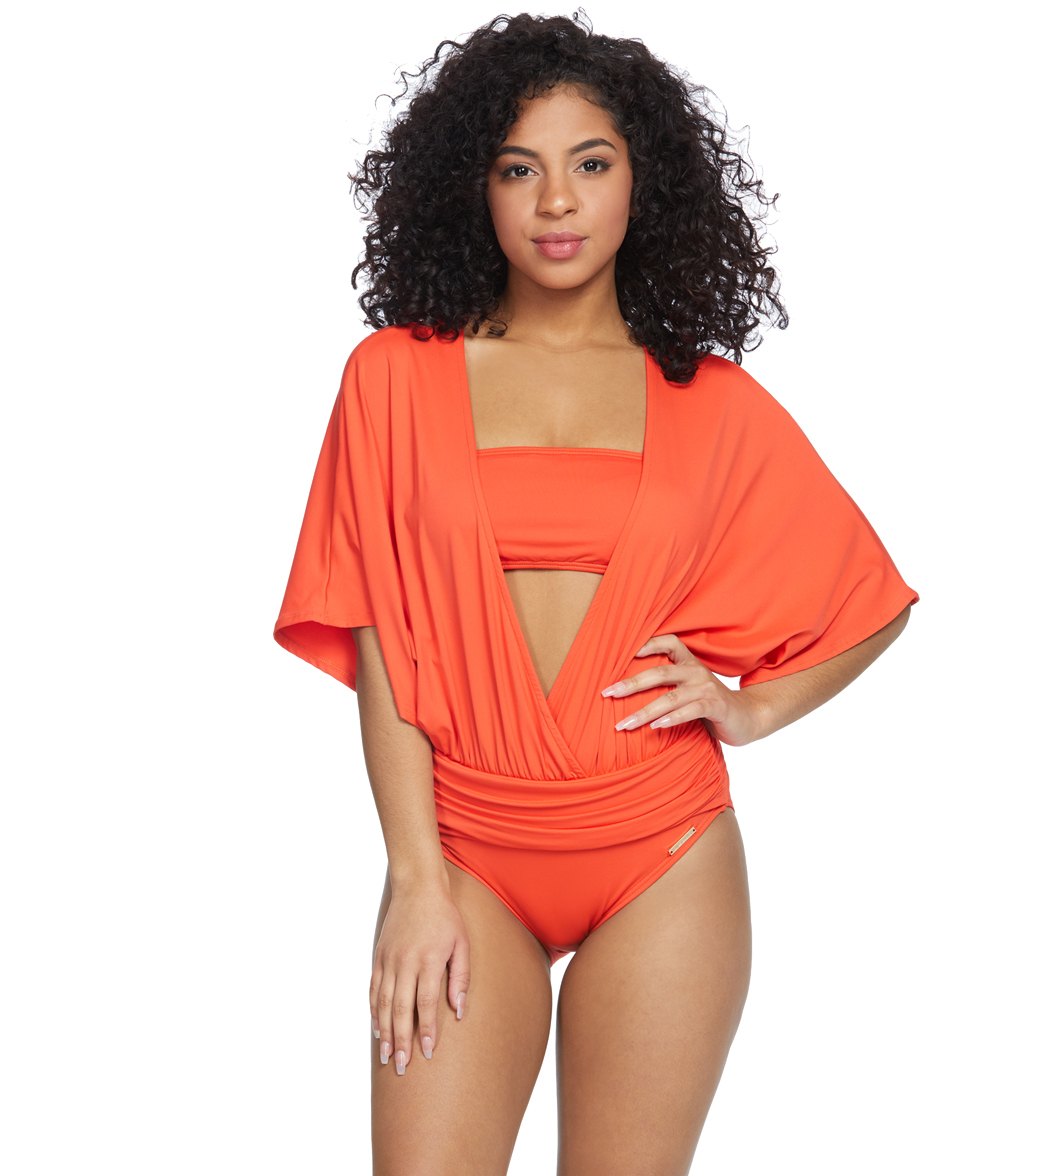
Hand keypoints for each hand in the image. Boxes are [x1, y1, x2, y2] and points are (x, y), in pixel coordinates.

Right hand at [370, 881, 470, 1075]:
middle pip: (400, 1009)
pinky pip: (374, 989)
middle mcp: (405, 963)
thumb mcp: (462, 943)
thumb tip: (459, 1011)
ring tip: (388, 1057)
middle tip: (402, 1067)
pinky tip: (377, 1029)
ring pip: (383, 1003)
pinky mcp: (379, 957)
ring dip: (385, 1032)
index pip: (425, 1004)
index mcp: (428, 960)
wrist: (417, 888)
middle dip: (401, 1041)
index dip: (425, 1030)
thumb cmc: (445, 917)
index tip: (427, 1052)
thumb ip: (461, 978)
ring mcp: (389, 960)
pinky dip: (373, 1011)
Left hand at [601, 633, 763, 746]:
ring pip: (670, 698)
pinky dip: (671, 719)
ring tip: (624, 724)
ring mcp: (707, 688)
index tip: (622, 652)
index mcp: (688, 663)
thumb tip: (625, 689)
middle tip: (608, 693)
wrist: (746, 717)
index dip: (647, 643)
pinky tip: (655, 727)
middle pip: (659, 673)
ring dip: (644, 712)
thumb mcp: (688, 689)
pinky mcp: (716, 706)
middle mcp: (696, 671)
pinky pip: (690, 711)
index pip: (668, 642)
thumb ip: (666, 685)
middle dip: (631, 684)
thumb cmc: (708, 703)